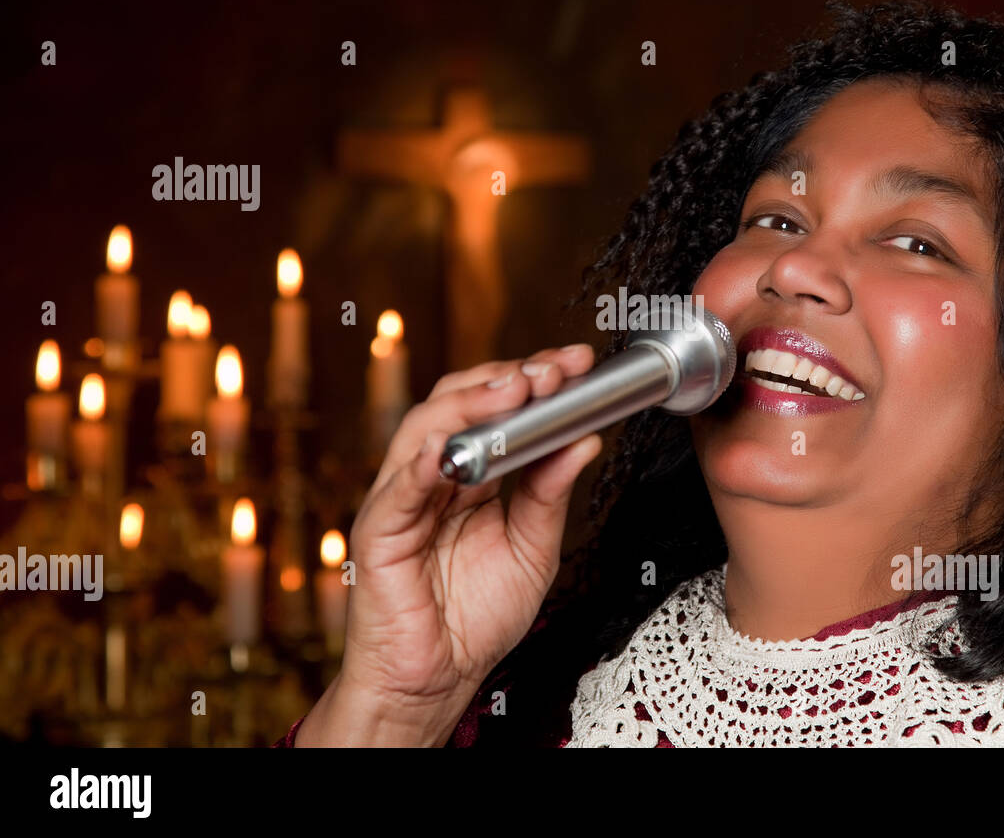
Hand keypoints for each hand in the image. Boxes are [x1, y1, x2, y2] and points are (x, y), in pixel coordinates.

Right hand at [296, 343, 601, 745]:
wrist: (438, 682)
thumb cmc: (476, 617)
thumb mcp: (533, 548)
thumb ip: (551, 494)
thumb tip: (583, 439)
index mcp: (472, 476)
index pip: (497, 409)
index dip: (534, 380)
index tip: (576, 364)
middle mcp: (434, 477)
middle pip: (460, 404)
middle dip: (507, 379)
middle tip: (550, 371)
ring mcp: (403, 499)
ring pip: (425, 430)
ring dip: (470, 405)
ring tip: (512, 390)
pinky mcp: (378, 532)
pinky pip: (397, 491)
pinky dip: (421, 466)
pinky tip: (448, 450)